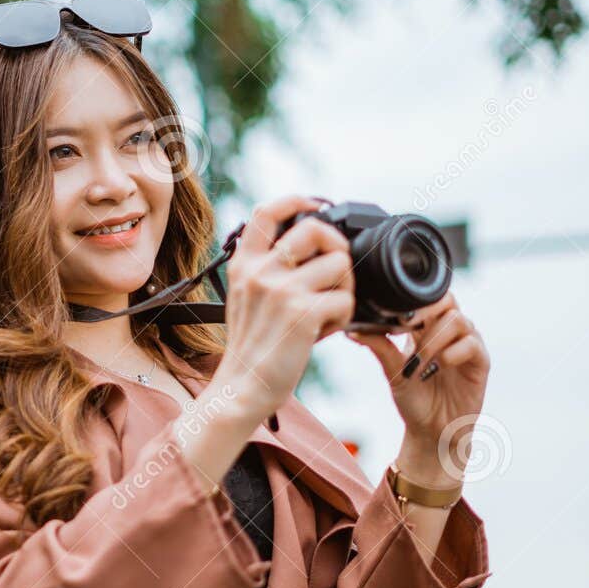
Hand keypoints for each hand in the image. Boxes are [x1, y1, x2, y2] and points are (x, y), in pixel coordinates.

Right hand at [213, 194, 354, 421]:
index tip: (318, 207)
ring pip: (340, 264)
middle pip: (316, 228)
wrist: (243, 386)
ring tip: (328, 310)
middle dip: (337, 247)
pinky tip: (325, 332)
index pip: (268, 211)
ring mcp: (281, 290)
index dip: (298, 200)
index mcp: (245, 264)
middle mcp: (261, 271)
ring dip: (345, 289)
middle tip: (335, 272)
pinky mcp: (302, 313)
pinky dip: (343, 319)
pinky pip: (345, 301)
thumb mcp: (245, 296)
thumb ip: (265, 269)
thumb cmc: (251, 346)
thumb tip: (307, 247)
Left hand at [344, 292, 490, 488]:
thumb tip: (353, 331)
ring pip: (458, 320)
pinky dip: (452, 353)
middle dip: (426, 311)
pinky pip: (472, 344)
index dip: (414, 299)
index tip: (394, 315)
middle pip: (448, 299)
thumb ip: (379, 347)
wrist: (432, 433)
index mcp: (429, 328)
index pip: (429, 296)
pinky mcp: (481, 363)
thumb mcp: (393, 371)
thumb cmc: (414, 400)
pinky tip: (439, 367)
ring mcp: (467, 345)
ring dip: (435, 338)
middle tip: (407, 328)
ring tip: (420, 361)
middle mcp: (450, 332)